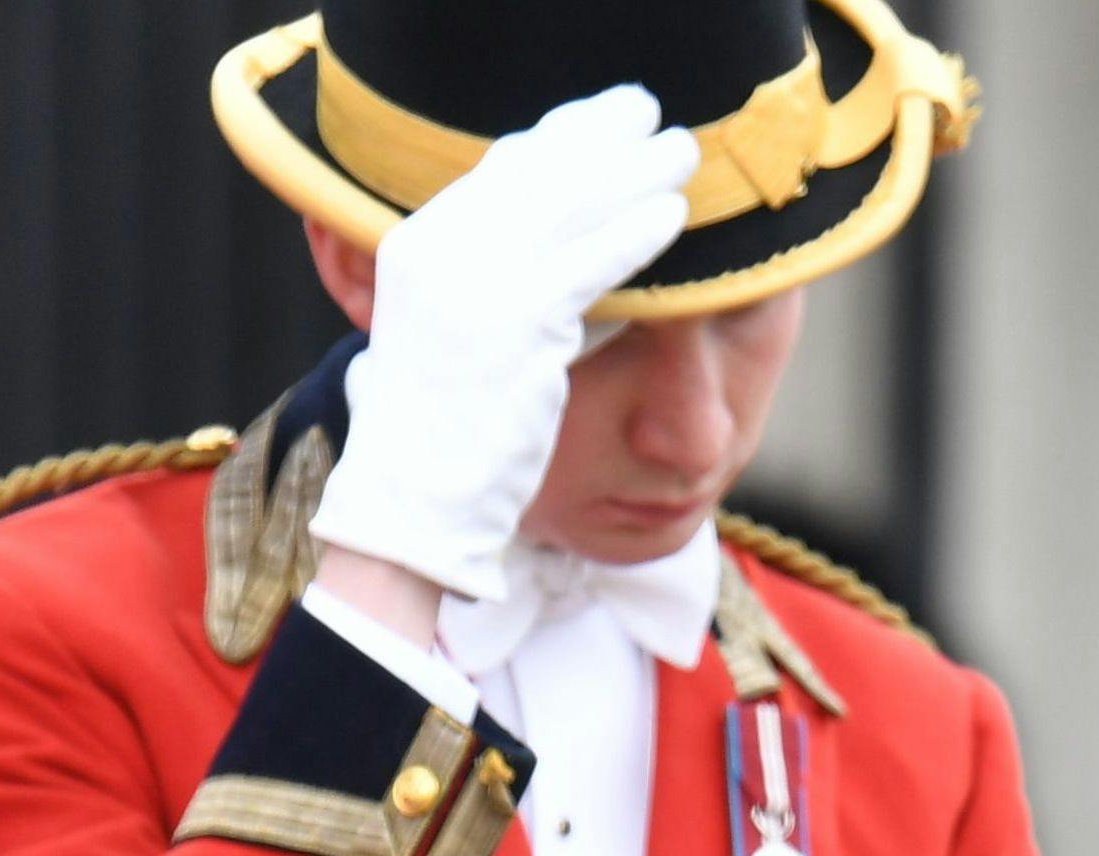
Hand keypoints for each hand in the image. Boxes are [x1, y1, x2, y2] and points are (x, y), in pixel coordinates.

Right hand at [309, 86, 697, 605]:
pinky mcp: (517, 324)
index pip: (496, 168)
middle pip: (536, 172)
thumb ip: (479, 276)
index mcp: (414, 244)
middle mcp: (439, 250)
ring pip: (570, 208)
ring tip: (684, 155)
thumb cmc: (442, 426)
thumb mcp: (448, 329)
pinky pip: (590, 265)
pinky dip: (636, 236)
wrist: (414, 497)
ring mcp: (474, 283)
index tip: (602, 120)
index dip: (557, 137)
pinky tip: (676, 217)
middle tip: (651, 116)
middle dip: (601, 138)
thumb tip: (539, 237)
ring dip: (634, 174)